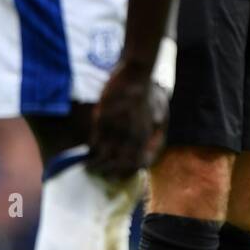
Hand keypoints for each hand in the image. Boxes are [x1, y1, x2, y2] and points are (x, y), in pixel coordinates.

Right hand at [87, 64, 168, 179]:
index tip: (120, 175)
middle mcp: (130, 135)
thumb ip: (154, 135)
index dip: (128, 172)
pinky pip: (95, 141)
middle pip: (118, 164)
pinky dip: (92, 149)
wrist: (135, 73)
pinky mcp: (102, 119)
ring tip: (90, 167)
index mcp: (145, 136)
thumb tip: (148, 151)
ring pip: (103, 155)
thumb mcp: (159, 116)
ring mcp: (115, 127)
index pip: (137, 164)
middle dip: (110, 172)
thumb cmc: (148, 94)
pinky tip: (90, 151)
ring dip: (96, 164)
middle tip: (103, 176)